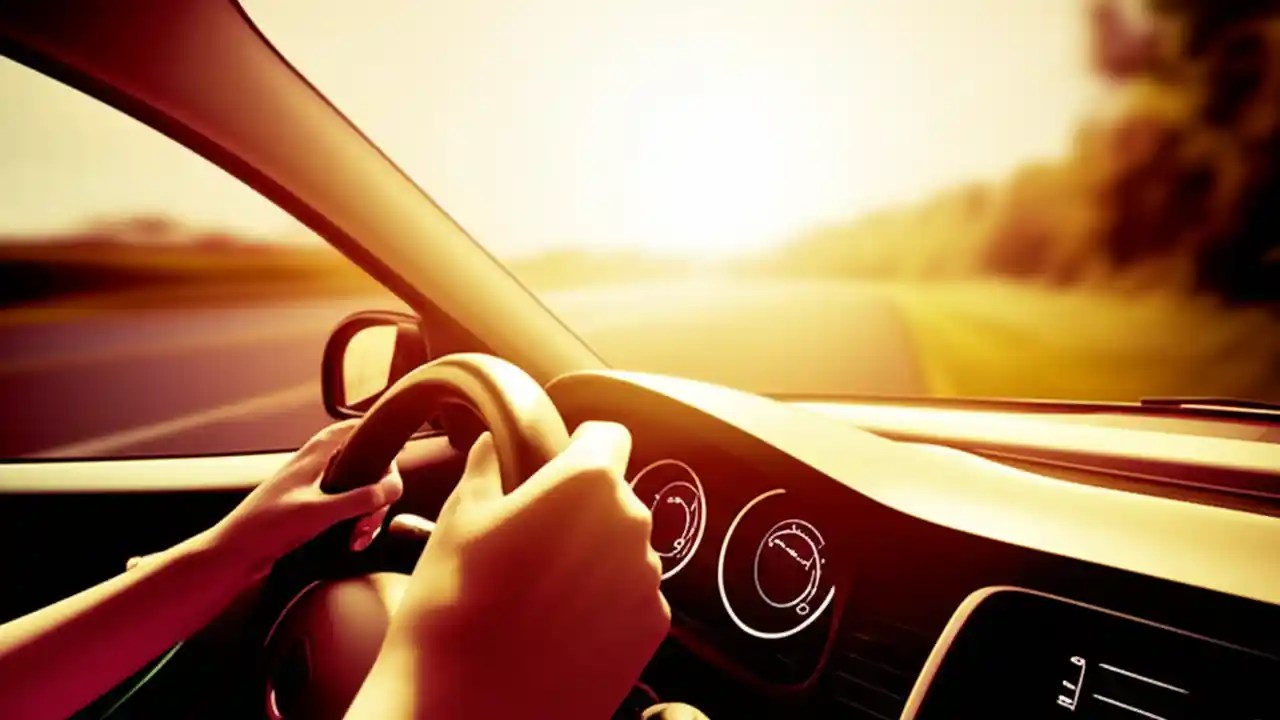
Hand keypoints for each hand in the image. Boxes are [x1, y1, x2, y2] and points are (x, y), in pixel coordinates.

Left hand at [210, 421, 403, 574]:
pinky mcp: (315, 505)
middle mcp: (321, 462)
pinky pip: (349, 507)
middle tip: (370, 520)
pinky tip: (352, 541)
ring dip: (369, 514)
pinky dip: (357, 523)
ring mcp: (318, 484)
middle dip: (378, 496)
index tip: (392, 472)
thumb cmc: (265, 527)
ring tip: (359, 536)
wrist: (235, 553)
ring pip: (362, 489)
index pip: (363, 429)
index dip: (384, 446)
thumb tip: (393, 488)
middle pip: (370, 466)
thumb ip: (360, 499)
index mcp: (319, 452)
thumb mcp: (319, 512)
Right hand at [377, 421, 668, 718]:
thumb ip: (491, 464)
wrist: (467, 706)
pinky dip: (605, 602)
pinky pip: (632, 594)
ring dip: (593, 556)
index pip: (608, 436)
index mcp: (588, 483)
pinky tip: (559, 626)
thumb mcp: (460, 515)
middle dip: (579, 508)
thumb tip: (498, 443)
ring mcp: (646, 580)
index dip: (579, 446)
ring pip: (623, 547)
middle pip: (614, 496)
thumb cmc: (456, 605)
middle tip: (530, 541)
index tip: (555, 465)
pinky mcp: (652, 629)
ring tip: (539, 592)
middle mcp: (631, 525)